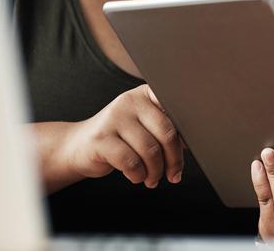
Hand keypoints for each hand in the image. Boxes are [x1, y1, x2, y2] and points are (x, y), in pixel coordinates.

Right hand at [61, 84, 183, 188]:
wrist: (78, 147)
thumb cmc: (120, 140)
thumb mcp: (144, 128)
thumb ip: (167, 130)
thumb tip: (195, 142)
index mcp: (146, 94)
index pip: (176, 109)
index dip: (188, 131)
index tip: (194, 148)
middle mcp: (130, 101)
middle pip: (167, 133)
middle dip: (174, 160)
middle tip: (173, 175)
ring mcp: (113, 118)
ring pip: (150, 150)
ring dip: (155, 171)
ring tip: (151, 179)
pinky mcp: (100, 138)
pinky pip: (131, 162)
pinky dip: (138, 175)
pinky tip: (136, 177)